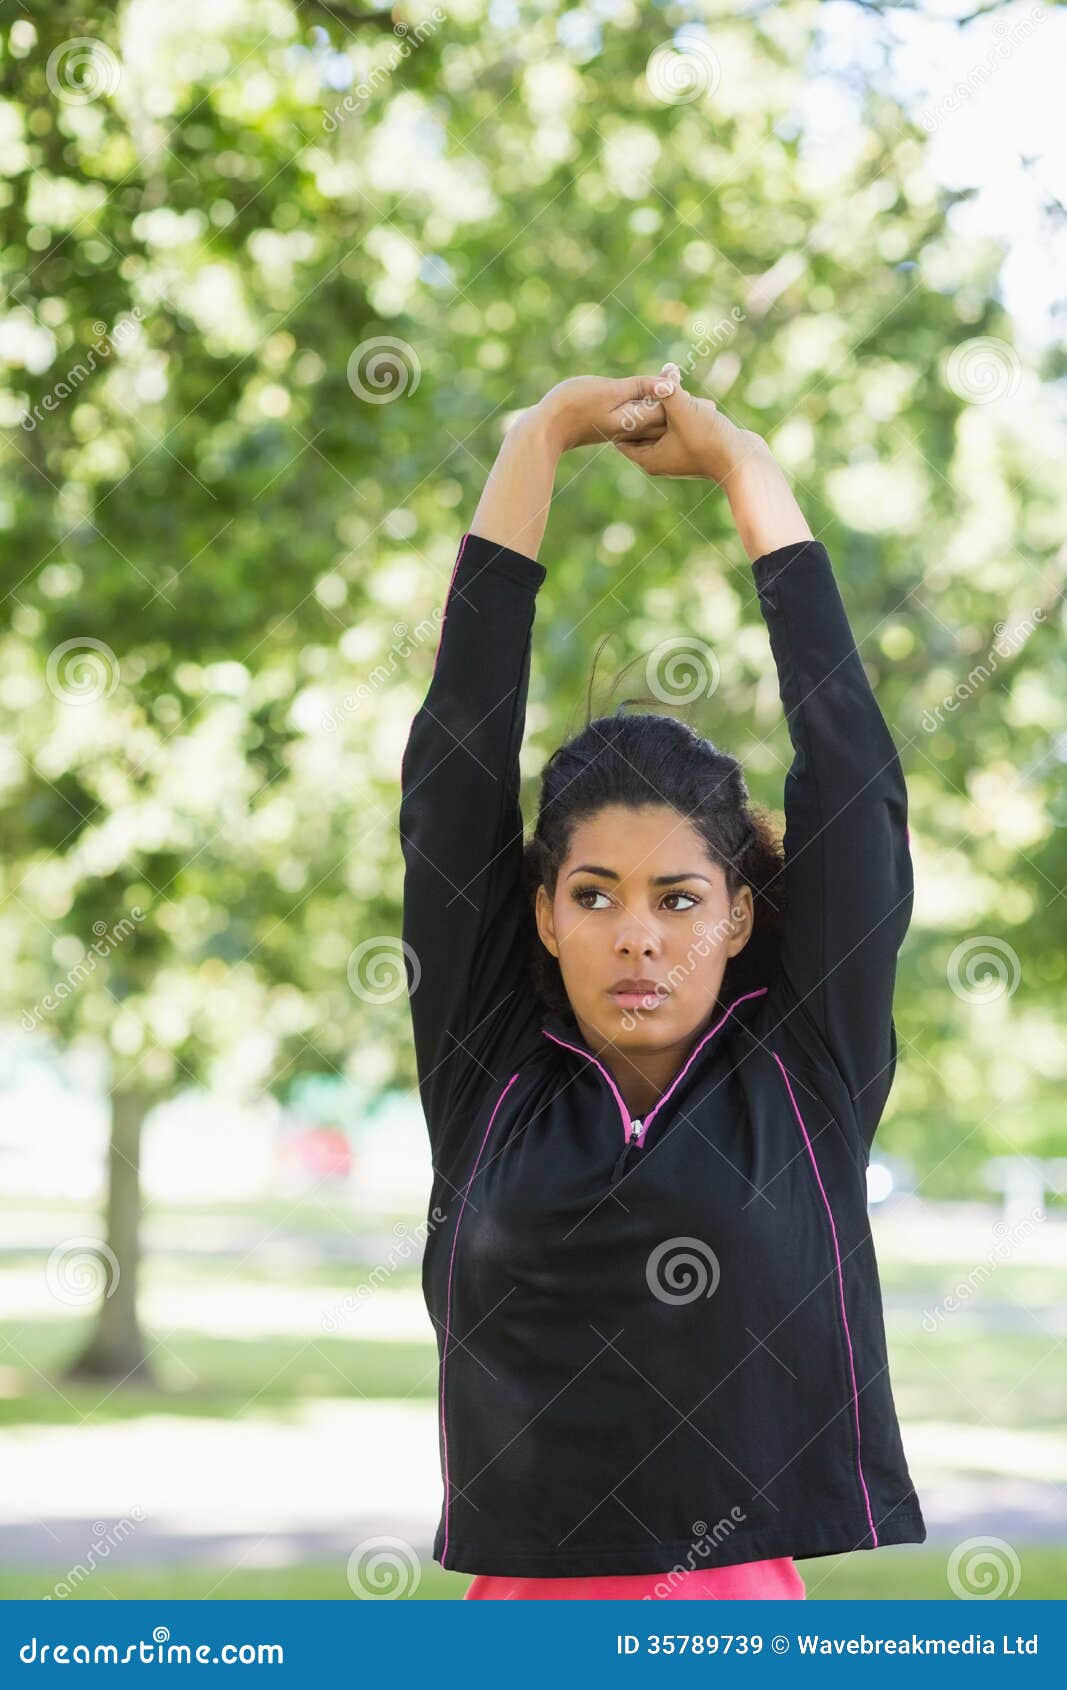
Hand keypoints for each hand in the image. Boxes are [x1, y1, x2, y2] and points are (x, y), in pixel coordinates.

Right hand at [533, 374, 670, 452]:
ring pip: (650, 419)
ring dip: (660, 404)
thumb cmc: (575, 406)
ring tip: (667, 386)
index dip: (676, 389)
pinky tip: (642, 397)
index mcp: (635, 420)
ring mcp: (620, 430)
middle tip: (683, 382)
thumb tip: (671, 385)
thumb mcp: (610, 390)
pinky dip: (644, 407)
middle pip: (663, 417)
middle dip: (675, 402)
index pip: (668, 407)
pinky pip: (636, 419)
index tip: (676, 371)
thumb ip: (640, 387)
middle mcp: (631, 429)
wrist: (546, 429)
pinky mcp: (609, 427)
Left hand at [614, 363, 771, 483]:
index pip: (623, 436)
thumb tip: (665, 367)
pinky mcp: (694, 450)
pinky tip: (704, 405)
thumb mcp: (682, 410)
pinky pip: (683, 428)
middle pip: (644, 428)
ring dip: (675, 408)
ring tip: (687, 397)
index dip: (627, 414)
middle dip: (653, 407)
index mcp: (648, 458)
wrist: (742, 460)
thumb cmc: (708, 439)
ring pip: (666, 425)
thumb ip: (668, 388)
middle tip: (659, 390)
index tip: (633, 395)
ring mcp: (677, 456)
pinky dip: (690, 415)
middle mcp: (660, 460)